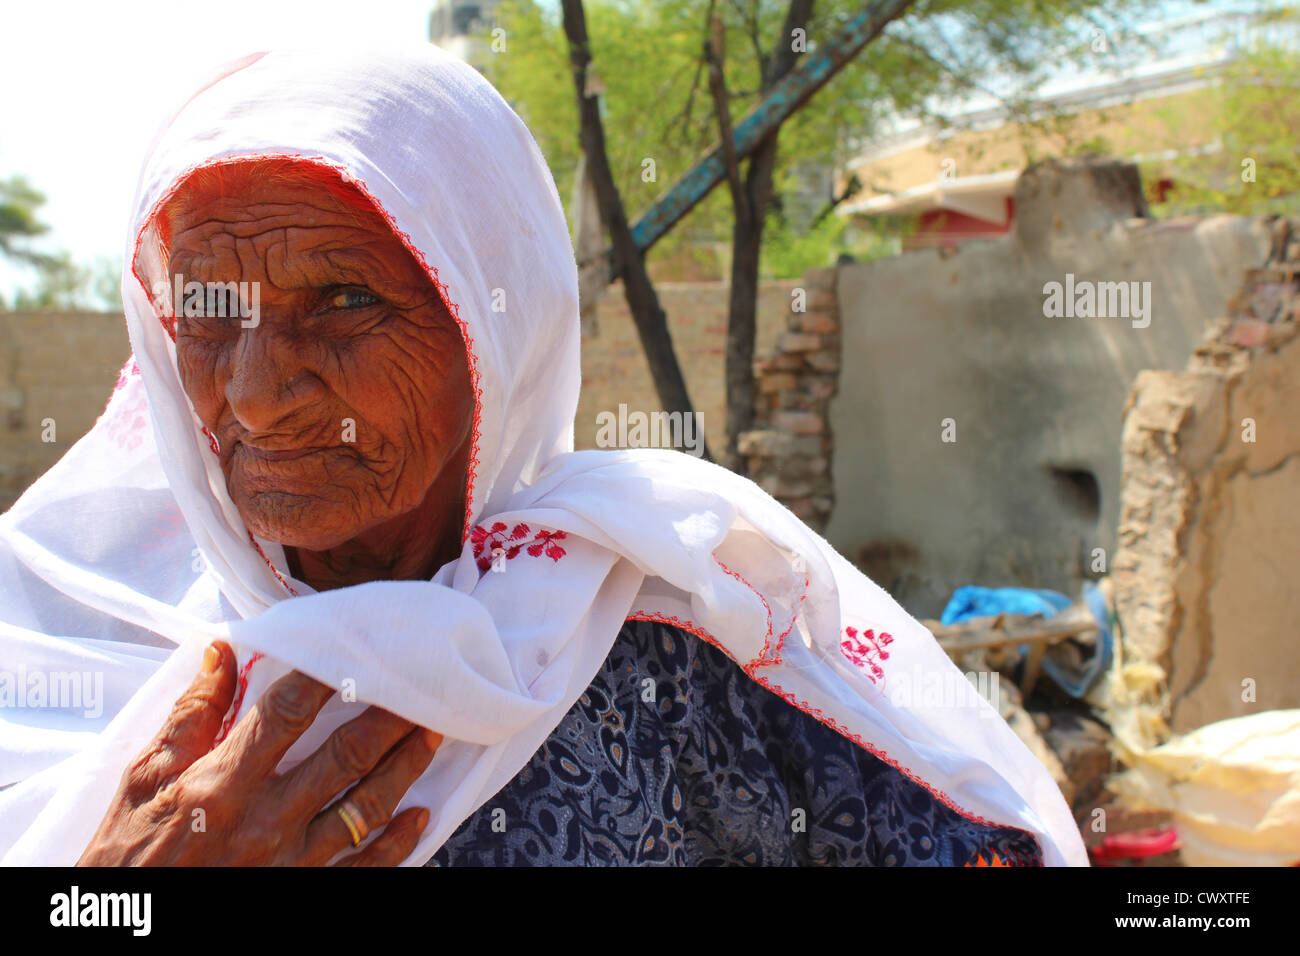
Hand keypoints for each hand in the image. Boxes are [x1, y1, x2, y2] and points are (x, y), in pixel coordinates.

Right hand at [78, 640, 441, 865]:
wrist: (128, 933)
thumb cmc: (130, 856)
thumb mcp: (143, 782)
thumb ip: (190, 717)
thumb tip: (223, 652)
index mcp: (221, 784)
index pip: (288, 713)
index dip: (328, 675)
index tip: (358, 646)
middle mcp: (264, 821)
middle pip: (346, 756)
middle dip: (390, 717)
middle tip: (422, 684)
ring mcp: (290, 862)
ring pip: (366, 806)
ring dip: (405, 766)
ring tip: (432, 733)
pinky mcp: (305, 893)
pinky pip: (366, 867)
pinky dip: (399, 841)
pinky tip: (420, 813)